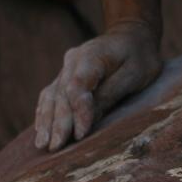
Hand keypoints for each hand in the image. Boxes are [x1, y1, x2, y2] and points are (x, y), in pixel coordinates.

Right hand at [34, 22, 162, 150]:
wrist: (133, 34)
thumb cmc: (139, 55)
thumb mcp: (134, 74)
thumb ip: (111, 94)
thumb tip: (89, 121)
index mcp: (91, 55)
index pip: (78, 86)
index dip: (78, 111)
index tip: (81, 134)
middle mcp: (72, 61)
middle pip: (61, 94)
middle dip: (58, 123)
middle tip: (56, 147)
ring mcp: (65, 68)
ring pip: (51, 96)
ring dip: (46, 121)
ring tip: (43, 145)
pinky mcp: (64, 76)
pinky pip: (50, 96)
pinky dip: (45, 113)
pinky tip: (42, 131)